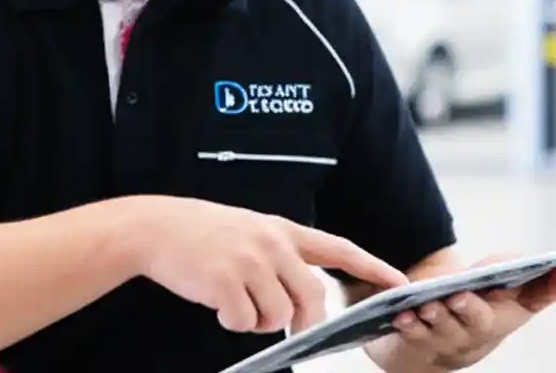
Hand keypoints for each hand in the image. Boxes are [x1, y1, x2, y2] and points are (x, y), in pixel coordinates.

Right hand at [123, 196, 408, 334]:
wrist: (154, 227)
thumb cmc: (201, 235)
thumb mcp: (248, 232)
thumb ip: (277, 258)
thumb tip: (298, 306)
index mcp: (281, 229)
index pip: (338, 248)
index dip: (372, 267)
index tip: (401, 282)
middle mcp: (271, 242)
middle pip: (313, 298)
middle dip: (304, 322)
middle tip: (283, 327)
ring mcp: (249, 260)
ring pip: (279, 316)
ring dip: (259, 322)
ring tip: (234, 303)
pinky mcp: (225, 280)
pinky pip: (245, 323)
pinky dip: (233, 322)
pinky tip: (216, 304)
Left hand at [381, 257, 555, 370]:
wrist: (433, 343)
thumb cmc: (473, 308)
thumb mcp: (498, 291)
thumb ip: (520, 272)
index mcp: (506, 314)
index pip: (534, 299)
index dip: (549, 285)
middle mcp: (478, 333)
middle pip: (478, 321)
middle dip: (470, 307)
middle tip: (459, 296)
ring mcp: (447, 340)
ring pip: (442, 330)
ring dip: (435, 317)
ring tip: (426, 305)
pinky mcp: (417, 342)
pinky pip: (413, 336)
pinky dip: (407, 326)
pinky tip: (401, 315)